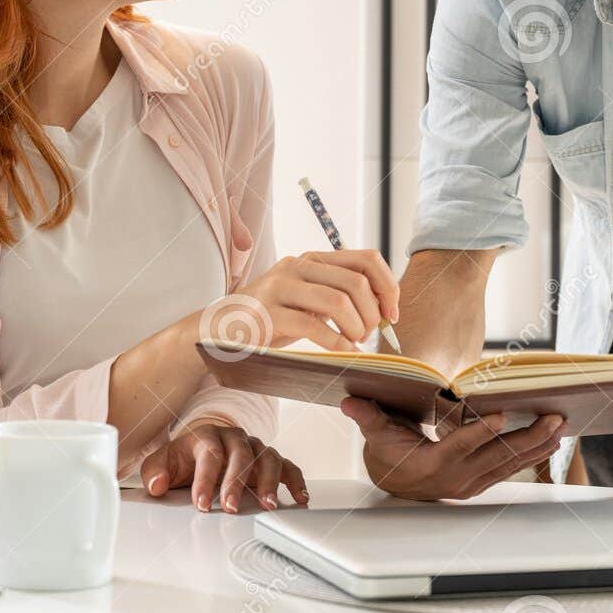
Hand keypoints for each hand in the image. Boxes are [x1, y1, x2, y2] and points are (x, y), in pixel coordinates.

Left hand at [140, 420, 308, 512]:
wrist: (200, 449)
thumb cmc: (184, 459)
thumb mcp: (162, 463)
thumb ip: (155, 472)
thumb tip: (158, 484)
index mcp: (207, 436)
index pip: (210, 454)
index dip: (206, 480)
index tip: (202, 504)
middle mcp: (234, 437)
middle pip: (240, 455)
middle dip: (236, 483)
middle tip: (231, 507)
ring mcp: (254, 447)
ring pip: (267, 458)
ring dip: (270, 482)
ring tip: (268, 504)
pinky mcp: (269, 459)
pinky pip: (287, 466)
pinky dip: (295, 480)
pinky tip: (299, 497)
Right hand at [222, 250, 399, 352]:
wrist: (221, 329)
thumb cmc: (272, 319)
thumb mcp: (308, 299)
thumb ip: (337, 295)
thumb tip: (383, 310)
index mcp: (313, 258)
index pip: (367, 259)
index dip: (388, 286)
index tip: (391, 315)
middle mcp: (298, 265)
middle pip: (356, 281)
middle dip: (372, 312)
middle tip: (370, 335)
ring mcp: (280, 286)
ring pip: (338, 300)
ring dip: (356, 327)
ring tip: (355, 343)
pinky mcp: (268, 312)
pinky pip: (313, 325)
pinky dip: (337, 343)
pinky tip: (344, 354)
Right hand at [340, 398, 564, 500]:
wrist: (395, 484)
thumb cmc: (388, 452)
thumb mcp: (376, 434)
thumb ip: (367, 416)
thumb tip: (350, 400)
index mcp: (430, 465)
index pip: (458, 446)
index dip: (480, 431)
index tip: (503, 414)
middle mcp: (455, 478)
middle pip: (496, 457)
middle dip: (528, 437)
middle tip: (553, 417)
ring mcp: (472, 483)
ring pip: (510, 464)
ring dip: (538, 445)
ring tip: (561, 425)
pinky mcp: (482, 483)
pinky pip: (512, 468)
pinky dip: (534, 453)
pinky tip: (553, 438)